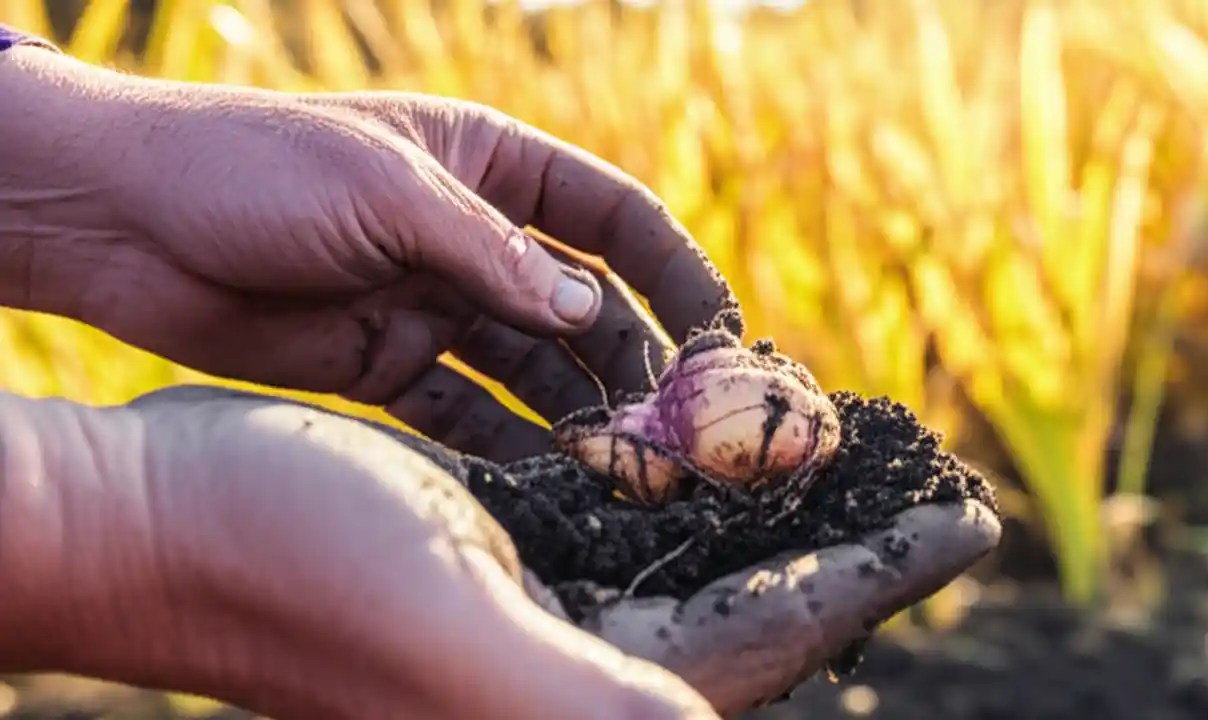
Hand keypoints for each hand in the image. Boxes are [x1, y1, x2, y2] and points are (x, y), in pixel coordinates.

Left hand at [0, 47, 733, 424]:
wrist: (123, 221)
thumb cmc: (253, 169)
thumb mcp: (387, 193)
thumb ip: (494, 255)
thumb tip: (590, 310)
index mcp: (486, 163)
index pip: (610, 214)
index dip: (671, 269)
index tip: (720, 331)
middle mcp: (471, 237)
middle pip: (582, 301)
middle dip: (631, 359)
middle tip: (674, 425)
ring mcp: (431, 303)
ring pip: (531, 365)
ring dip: (576, 410)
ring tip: (621, 463)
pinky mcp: (386, 363)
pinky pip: (465, 409)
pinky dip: (504, 441)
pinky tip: (545, 478)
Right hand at [118, 385, 997, 717]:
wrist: (163, 518)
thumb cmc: (286, 576)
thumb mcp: (446, 629)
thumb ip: (576, 699)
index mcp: (595, 683)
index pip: (785, 631)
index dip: (884, 573)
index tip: (968, 518)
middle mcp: (580, 643)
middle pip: (757, 587)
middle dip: (846, 530)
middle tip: (926, 470)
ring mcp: (542, 586)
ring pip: (697, 536)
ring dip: (773, 485)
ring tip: (841, 428)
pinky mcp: (500, 534)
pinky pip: (623, 496)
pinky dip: (681, 455)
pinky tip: (715, 412)